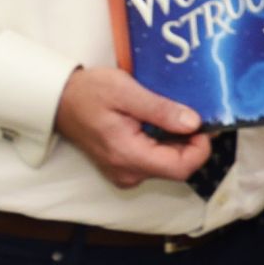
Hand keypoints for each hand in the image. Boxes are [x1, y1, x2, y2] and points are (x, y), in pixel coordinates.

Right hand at [55, 66, 212, 186]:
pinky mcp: (124, 167)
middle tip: (194, 114)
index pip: (181, 167)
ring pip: (168, 165)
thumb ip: (161, 110)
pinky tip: (162, 123)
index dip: (201, 148)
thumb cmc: (89, 93)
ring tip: (176, 115)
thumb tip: (194, 123)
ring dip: (180, 143)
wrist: (59, 101)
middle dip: (192, 143)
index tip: (204, 124)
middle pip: (177, 168)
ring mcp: (125, 173)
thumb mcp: (126, 91)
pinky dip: (166, 144)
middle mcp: (128, 173)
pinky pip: (156, 161)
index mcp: (128, 156)